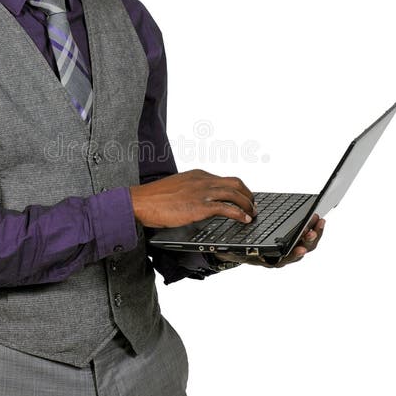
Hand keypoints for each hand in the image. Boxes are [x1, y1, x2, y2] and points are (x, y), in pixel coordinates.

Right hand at [130, 169, 256, 227]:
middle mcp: (203, 180)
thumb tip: (201, 202)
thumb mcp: (177, 188)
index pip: (225, 179)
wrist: (142, 201)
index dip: (238, 189)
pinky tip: (244, 220)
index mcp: (198, 175)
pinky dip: (239, 214)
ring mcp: (202, 192)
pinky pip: (226, 208)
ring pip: (235, 194)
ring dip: (247, 205)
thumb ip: (191, 192)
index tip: (243, 197)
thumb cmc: (154, 198)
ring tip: (252, 214)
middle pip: (235, 183)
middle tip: (253, 205)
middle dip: (248, 195)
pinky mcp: (199, 206)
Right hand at [213, 215, 325, 268]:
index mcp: (270, 260)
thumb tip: (250, 251)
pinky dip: (311, 227)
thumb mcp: (236, 249)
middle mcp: (281, 256)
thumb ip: (243, 250)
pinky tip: (315, 219)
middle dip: (309, 241)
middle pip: (301, 251)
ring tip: (319, 220)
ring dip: (314, 232)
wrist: (233, 248)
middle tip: (313, 231)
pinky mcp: (290, 239)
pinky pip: (304, 236)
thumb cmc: (235, 248)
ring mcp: (288, 248)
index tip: (301, 249)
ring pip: (306, 243)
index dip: (294, 254)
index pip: (285, 259)